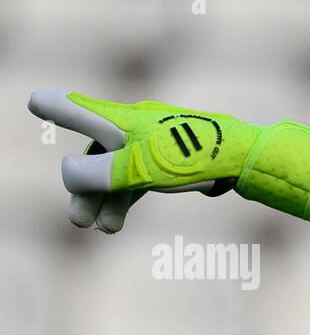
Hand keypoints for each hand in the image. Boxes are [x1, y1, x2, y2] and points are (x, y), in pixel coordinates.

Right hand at [28, 90, 309, 232]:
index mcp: (120, 122)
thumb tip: (66, 177)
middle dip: (83, 187)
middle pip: (96, 155)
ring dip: (106, 201)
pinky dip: (129, 199)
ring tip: (103, 230)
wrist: (247, 160)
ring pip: (118, 173)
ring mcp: (154, 146)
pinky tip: (119, 223)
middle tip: (78, 221)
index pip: (78, 111)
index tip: (35, 104)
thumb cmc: (194, 157)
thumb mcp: (141, 169)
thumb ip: (100, 174)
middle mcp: (134, 129)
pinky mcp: (173, 161)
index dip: (55, 108)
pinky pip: (141, 179)